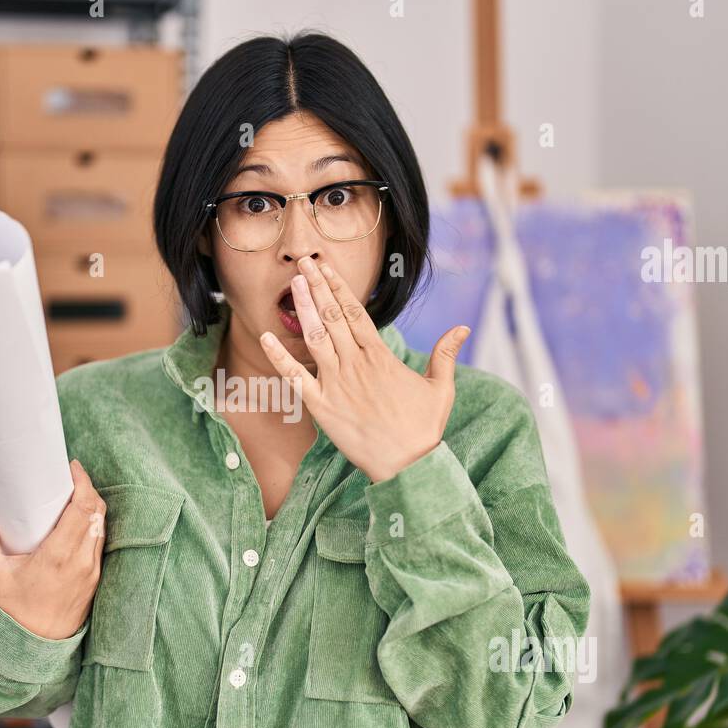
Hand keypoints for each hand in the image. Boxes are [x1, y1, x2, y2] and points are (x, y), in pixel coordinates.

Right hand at [0, 458, 104, 639]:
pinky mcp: (95, 579)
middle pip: (97, 512)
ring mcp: (92, 571)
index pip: (84, 508)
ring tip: (74, 492)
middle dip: (88, 488)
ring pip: (102, 526)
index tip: (73, 467)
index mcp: (59, 556)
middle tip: (71, 476)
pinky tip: (79, 519)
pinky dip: (93, 525)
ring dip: (92, 506)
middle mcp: (82, 561)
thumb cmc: (12, 611)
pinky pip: (100, 542)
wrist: (34, 648)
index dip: (83, 482)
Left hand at [259, 256, 469, 482]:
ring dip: (303, 309)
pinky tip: (265, 337)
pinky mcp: (321, 407)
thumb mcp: (441, 387)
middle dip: (316, 287)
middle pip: (333, 317)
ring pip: (316, 338)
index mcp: (381, 356)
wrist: (407, 465)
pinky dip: (279, 357)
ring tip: (292, 283)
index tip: (325, 268)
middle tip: (302, 262)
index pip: (355, 312)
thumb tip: (462, 328)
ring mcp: (336, 384)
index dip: (338, 287)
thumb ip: (445, 354)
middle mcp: (356, 364)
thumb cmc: (424, 428)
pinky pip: (295, 378)